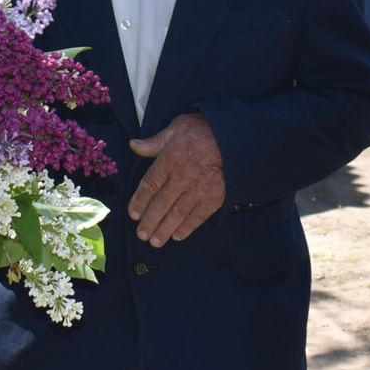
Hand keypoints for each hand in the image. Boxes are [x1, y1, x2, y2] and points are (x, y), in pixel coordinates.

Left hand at [127, 113, 226, 246]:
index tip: (133, 213)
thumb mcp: (177, 127)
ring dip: (165, 229)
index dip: (140, 201)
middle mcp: (182, 177)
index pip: (150, 184)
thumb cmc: (205, 129)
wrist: (236, 138)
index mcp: (170, 159)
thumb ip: (155, 141)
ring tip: (156, 241)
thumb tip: (134, 145)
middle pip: (161, 203)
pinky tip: (178, 235)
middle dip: (150, 221)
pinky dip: (187, 227)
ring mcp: (199, 189)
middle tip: (142, 234)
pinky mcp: (215, 197)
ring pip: (177, 213)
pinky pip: (198, 216)